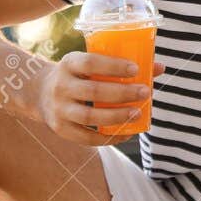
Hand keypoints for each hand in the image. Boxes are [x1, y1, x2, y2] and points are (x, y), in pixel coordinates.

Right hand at [34, 52, 164, 144]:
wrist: (40, 93)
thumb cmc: (78, 75)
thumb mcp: (90, 64)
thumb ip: (121, 65)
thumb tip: (160, 67)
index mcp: (69, 63)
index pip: (90, 63)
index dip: (114, 66)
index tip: (136, 69)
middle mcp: (60, 86)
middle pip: (94, 91)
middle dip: (123, 93)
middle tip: (145, 93)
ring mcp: (59, 109)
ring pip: (90, 116)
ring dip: (117, 116)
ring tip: (138, 114)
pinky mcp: (60, 129)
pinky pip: (86, 137)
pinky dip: (108, 137)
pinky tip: (125, 133)